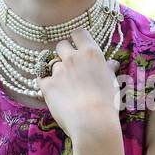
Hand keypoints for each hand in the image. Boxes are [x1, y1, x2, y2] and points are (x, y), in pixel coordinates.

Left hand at [38, 27, 120, 141]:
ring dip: (56, 71)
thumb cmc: (107, 103)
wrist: (93, 122)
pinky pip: (41, 78)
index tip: (77, 45)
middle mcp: (73, 57)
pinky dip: (45, 83)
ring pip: (52, 64)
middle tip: (70, 66)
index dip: (76, 38)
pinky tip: (53, 91)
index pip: (78, 32)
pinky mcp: (47, 85)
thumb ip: (108, 70)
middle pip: (61, 45)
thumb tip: (112, 63)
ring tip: (65, 86)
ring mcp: (58, 71)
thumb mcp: (112, 83)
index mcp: (91, 53)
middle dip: (63, 53)